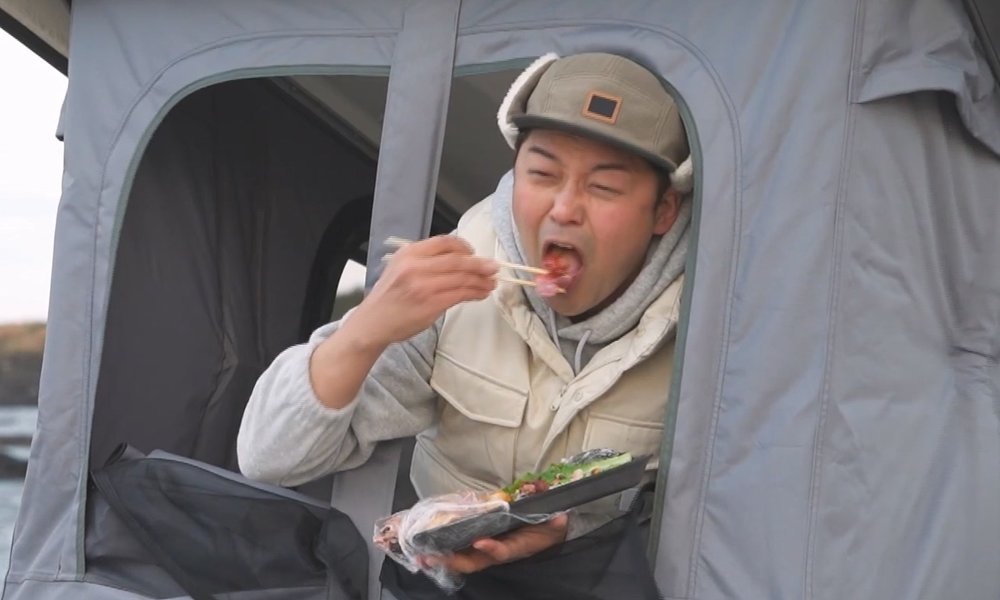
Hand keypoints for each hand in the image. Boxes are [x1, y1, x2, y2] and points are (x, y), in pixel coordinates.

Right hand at [348, 235, 497, 347]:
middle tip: (494, 268)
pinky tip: (481, 293)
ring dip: (481, 281)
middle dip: (480, 264)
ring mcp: (424, 285)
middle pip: (457, 260)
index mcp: (409, 253)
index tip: (475, 253)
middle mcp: (416, 266)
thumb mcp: (401, 268)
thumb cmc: (390, 297)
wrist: (373, 322)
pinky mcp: (431, 304)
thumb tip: (459, 260)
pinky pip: (460, 295)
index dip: (464, 247)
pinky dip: (474, 293)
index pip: (444, 242)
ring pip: (462, 278)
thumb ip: (426, 261)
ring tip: (491, 283)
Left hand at [425, 513, 568, 573]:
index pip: (504, 551)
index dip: (493, 548)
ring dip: (443, 559)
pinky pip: (463, 552)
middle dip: (453, 561)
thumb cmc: (548, 527)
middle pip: (474, 562)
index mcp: (517, 547)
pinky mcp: (483, 544)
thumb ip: (556, 521)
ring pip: (464, 560)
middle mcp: (500, 552)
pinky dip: (447, 552)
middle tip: (430, 556)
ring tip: (422, 556)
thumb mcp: (553, 524)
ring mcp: (490, 550)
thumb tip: (560, 519)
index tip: (481, 542)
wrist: (550, 532)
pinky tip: (430, 550)